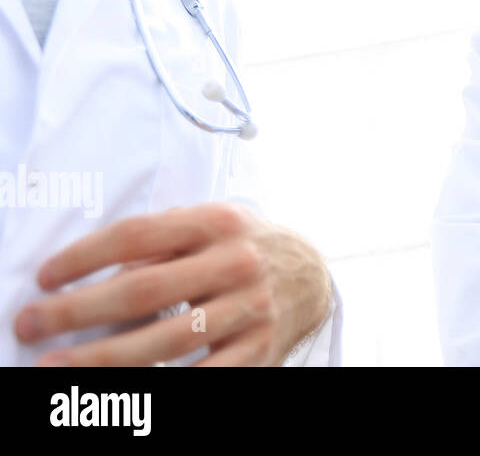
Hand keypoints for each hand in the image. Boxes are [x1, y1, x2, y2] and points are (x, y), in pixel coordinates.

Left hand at [15, 203, 331, 365]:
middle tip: (30, 324)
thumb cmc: (242, 247)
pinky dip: (159, 387)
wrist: (311, 277)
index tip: (45, 277)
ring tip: (54, 368)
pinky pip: (203, 378)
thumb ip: (162, 239)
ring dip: (101, 359)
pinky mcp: (257, 352)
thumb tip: (98, 271)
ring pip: (164, 342)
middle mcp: (237, 262)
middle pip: (143, 291)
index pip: (137, 235)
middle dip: (76, 311)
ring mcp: (249, 310)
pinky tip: (120, 395)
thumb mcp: (211, 224)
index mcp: (218, 222)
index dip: (84, 256)